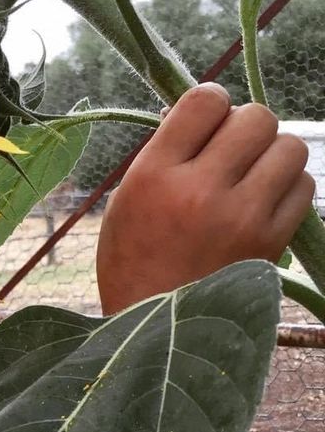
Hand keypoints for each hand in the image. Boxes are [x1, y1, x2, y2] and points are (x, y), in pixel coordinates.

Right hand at [96, 83, 313, 314]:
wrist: (157, 331)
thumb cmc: (134, 261)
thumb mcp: (126, 200)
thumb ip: (165, 153)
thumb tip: (206, 112)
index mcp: (154, 175)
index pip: (206, 99)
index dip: (211, 105)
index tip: (205, 126)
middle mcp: (200, 190)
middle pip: (256, 117)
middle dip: (246, 129)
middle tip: (230, 155)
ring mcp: (241, 217)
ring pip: (290, 147)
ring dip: (273, 156)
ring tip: (251, 180)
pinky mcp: (272, 242)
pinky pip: (304, 187)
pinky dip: (288, 188)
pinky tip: (264, 205)